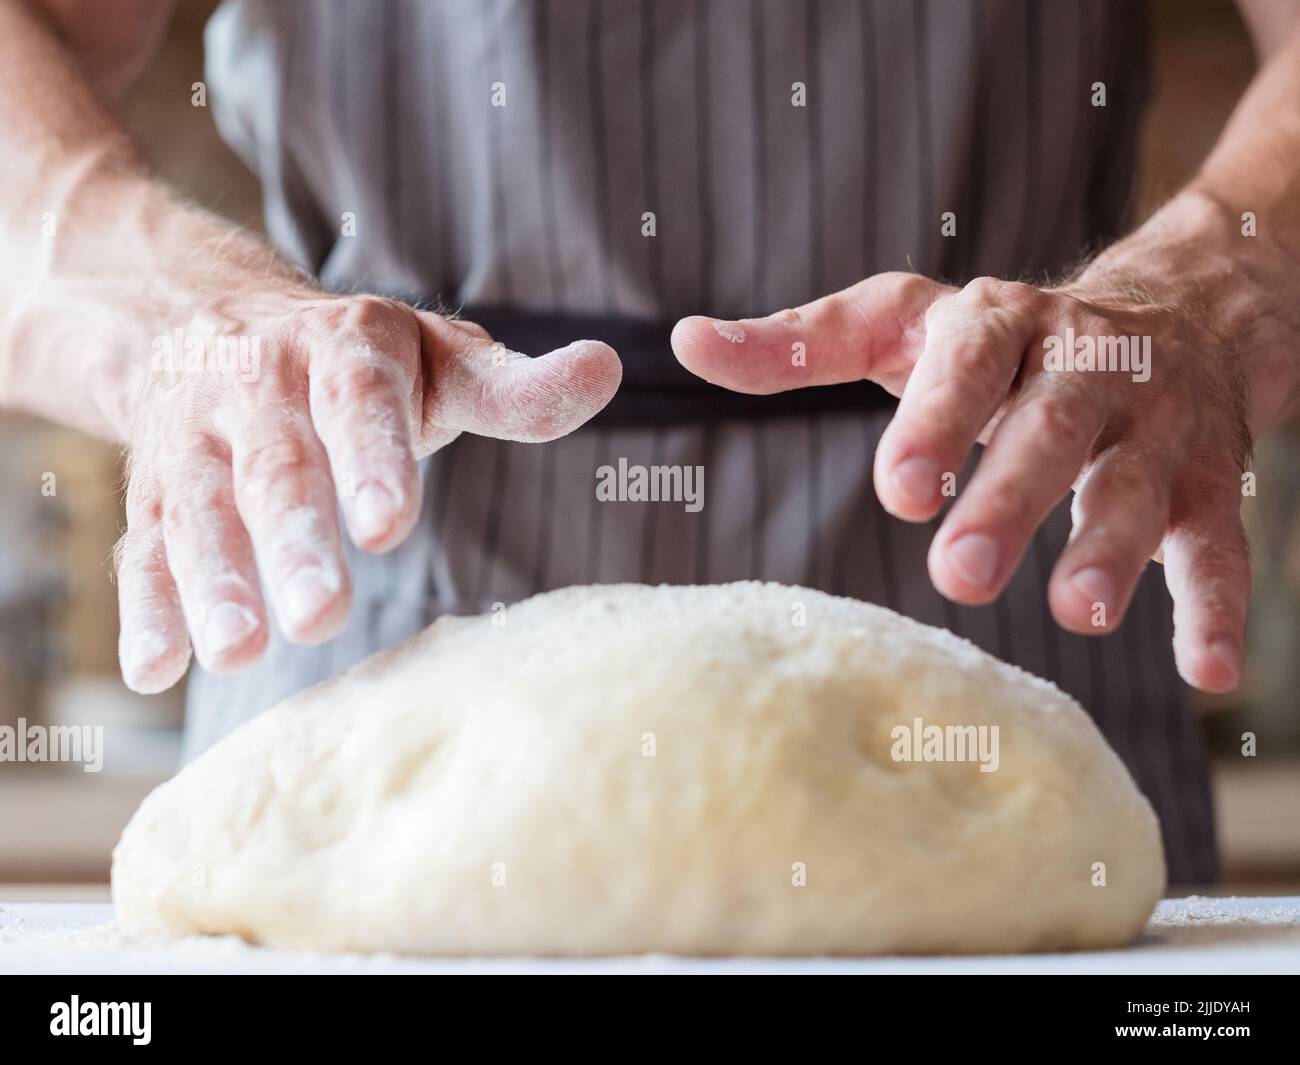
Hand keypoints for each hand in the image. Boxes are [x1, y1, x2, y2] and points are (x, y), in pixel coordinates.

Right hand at [117, 291, 619, 692]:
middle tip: (323, 613)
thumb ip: (513, 387)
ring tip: (238, 650)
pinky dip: (146, 608)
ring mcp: (195, 440)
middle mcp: (257, 387)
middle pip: (274, 465)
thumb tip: (607, 369)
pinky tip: (155, 670)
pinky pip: (141, 547)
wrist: (199, 318)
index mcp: (341, 347)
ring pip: (196, 510)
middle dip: (294, 539)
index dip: (372, 457)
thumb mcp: (436, 358)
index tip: (388, 524)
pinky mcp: (151, 492)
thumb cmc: (355, 363)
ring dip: (213, 581)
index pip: (357, 397)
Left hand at [671, 260, 1284, 693]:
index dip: (937, 419)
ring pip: (1135, 485)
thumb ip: (798, 344)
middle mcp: (1084, 368)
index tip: (900, 487)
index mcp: (1001, 323)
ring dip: (1110, 548)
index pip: (969, 360)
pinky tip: (1204, 673)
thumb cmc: (1003, 337)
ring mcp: (1154, 427)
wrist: (1181, 310)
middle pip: (1050, 427)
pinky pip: (1217, 543)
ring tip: (1077, 612)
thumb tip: (685, 343)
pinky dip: (1215, 605)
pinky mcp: (1207, 483)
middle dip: (1009, 498)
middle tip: (957, 574)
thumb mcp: (903, 324)